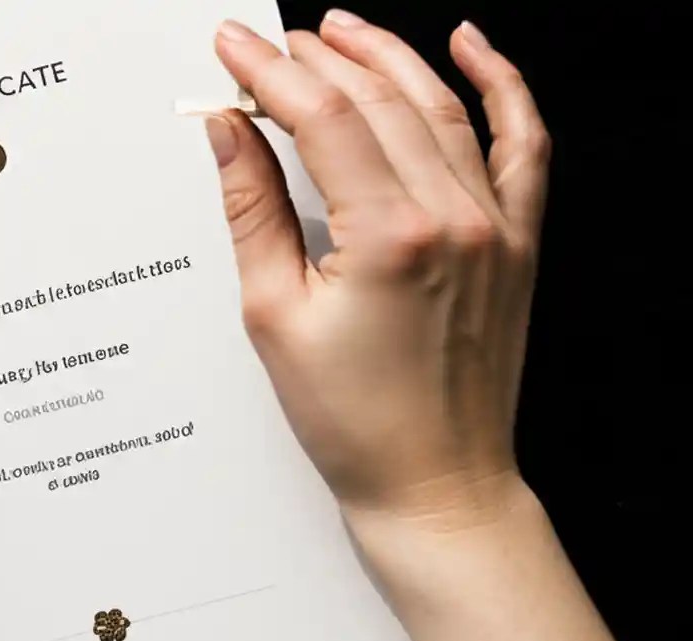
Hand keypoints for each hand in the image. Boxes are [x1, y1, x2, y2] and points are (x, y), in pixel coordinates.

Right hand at [206, 14, 548, 524]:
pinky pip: (524, 142)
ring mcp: (497, 226)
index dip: (270, 72)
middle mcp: (455, 218)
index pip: (322, 118)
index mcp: (391, 236)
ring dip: (388, 57)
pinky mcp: (518, 241)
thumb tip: (229, 132)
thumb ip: (252, 210)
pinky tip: (474, 47)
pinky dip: (503, 86)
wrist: (434, 483)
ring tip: (341, 31)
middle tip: (271, 43)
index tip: (235, 45)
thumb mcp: (276, 315)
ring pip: (442, 107)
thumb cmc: (356, 422)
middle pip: (380, 101)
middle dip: (317, 59)